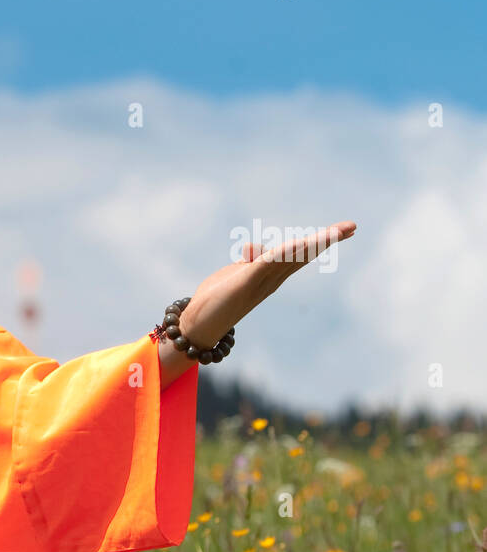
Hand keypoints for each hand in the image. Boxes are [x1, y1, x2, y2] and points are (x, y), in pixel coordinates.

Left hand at [178, 221, 357, 348]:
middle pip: (303, 254)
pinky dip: (283, 253)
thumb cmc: (217, 299)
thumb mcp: (235, 273)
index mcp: (271, 274)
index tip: (346, 229)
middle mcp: (271, 278)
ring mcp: (260, 280)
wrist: (198, 325)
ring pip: (291, 257)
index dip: (321, 241)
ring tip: (334, 232)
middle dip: (327, 240)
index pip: (300, 253)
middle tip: (352, 227)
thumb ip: (248, 261)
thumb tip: (253, 247)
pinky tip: (299, 243)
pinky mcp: (245, 281)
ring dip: (312, 244)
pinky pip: (268, 263)